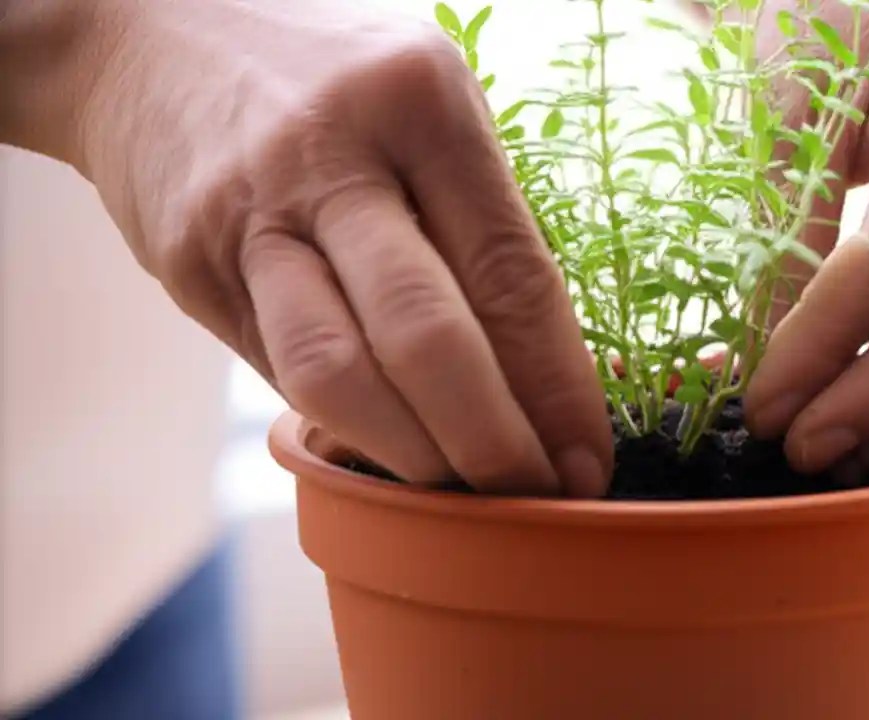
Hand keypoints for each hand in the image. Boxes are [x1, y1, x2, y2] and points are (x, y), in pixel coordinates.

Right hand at [45, 0, 612, 494]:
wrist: (146, 36)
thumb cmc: (331, 77)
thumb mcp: (426, 103)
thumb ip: (479, 218)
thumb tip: (538, 375)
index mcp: (420, 103)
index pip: (509, 276)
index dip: (558, 388)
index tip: (587, 459)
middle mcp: (331, 158)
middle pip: (427, 337)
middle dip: (492, 443)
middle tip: (533, 496)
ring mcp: (249, 217)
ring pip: (337, 375)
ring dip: (412, 456)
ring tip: (459, 489)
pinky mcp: (191, 267)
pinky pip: (281, 372)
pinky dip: (347, 423)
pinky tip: (389, 442)